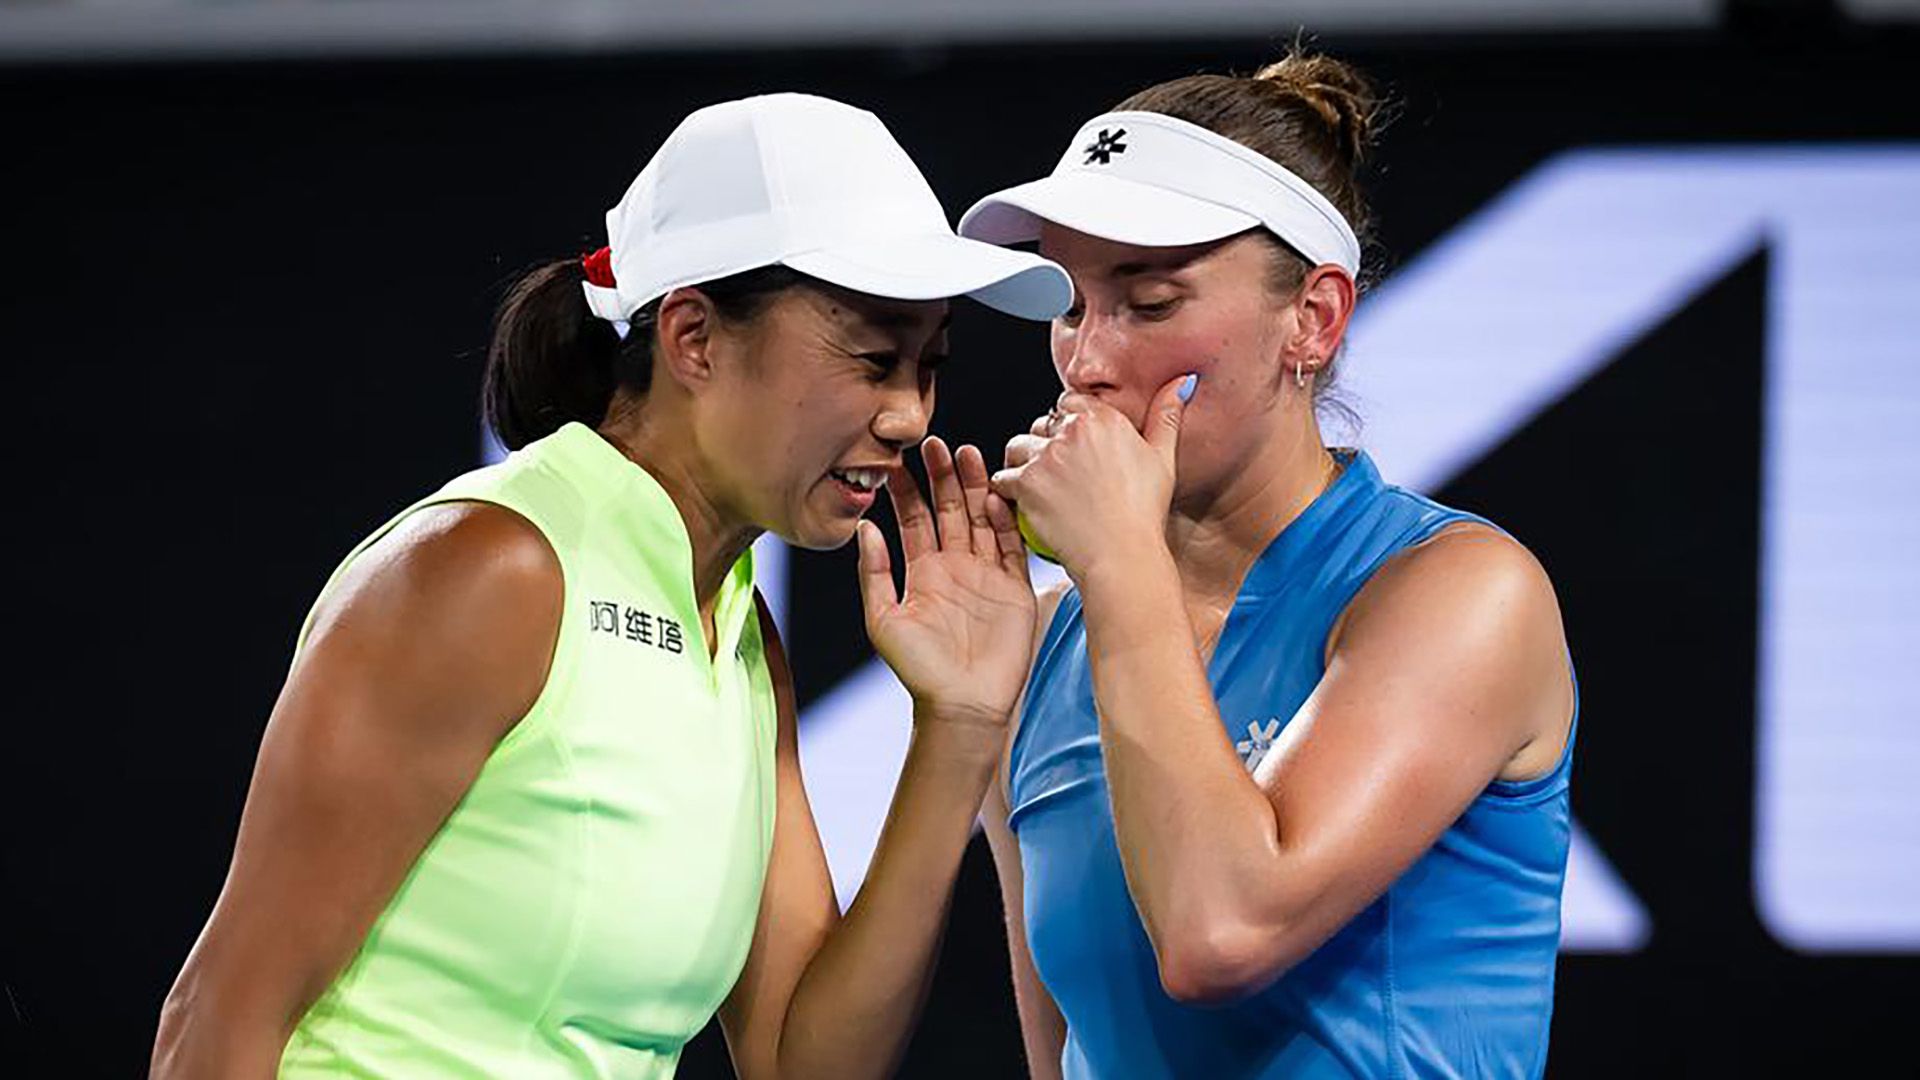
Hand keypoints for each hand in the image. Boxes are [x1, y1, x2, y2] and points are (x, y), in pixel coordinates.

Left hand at [858, 436, 1037, 736]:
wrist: (962, 704)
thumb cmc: (918, 669)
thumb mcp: (883, 619)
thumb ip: (873, 572)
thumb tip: (863, 528)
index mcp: (923, 572)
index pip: (915, 519)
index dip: (908, 490)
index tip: (899, 461)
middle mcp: (955, 566)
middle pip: (950, 509)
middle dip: (943, 476)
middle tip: (935, 443)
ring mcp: (987, 574)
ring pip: (981, 519)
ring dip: (974, 487)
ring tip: (968, 453)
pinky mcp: (1015, 587)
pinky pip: (1010, 546)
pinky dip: (1004, 520)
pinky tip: (996, 493)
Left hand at [992, 374, 1192, 578]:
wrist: (1122, 554)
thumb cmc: (1145, 512)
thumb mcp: (1163, 458)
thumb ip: (1167, 415)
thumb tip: (1183, 381)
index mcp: (1103, 419)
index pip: (1069, 402)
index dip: (1067, 423)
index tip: (1073, 446)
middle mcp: (1072, 431)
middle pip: (1041, 423)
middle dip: (1043, 442)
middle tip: (1055, 472)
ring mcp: (1047, 456)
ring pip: (1017, 447)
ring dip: (1021, 463)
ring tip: (1035, 484)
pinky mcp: (1027, 483)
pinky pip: (1003, 479)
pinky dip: (1007, 491)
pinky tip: (1022, 503)